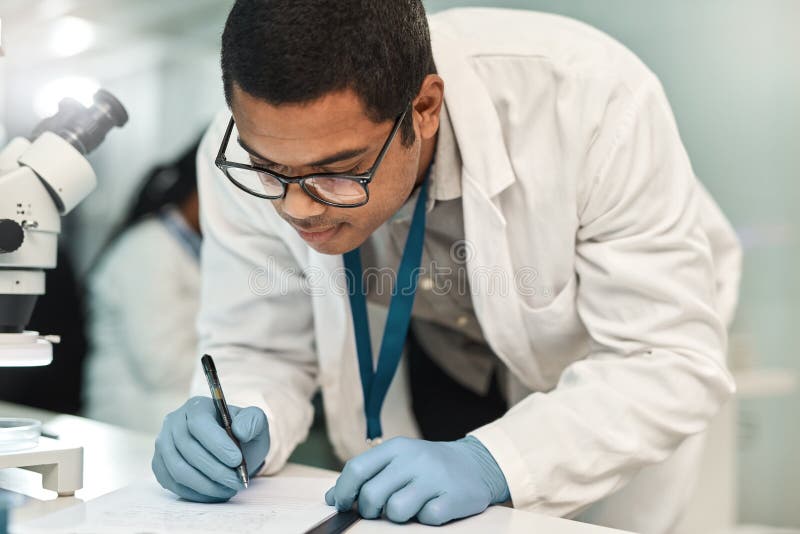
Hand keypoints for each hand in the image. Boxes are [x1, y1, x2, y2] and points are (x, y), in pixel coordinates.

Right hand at [152, 396, 269, 502]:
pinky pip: (173, 483)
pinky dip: (196, 493)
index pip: (200, 423)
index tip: (237, 460)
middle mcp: (174, 421)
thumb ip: (253, 421)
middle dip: (216, 469)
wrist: (229, 450)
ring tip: (230, 488)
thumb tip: (240, 431)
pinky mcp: (159, 465)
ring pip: (178, 470)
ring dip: (206, 484)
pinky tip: (215, 493)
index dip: (217, 444)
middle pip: (188, 448)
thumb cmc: (242, 435)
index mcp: (197, 406)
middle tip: (238, 481)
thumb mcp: (255, 423)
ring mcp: (163, 444)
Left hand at [325, 436, 509, 524]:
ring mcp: (435, 478)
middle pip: (371, 495)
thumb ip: (366, 475)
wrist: (475, 463)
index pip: (356, 469)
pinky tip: (432, 507)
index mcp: (396, 448)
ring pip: (395, 511)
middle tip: (377, 511)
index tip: (341, 505)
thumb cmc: (426, 466)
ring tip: (408, 508)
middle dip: (368, 511)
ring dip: (397, 517)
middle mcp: (414, 459)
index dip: (342, 492)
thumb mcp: (397, 460)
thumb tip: (330, 498)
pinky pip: (425, 519)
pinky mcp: (453, 498)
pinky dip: (424, 519)